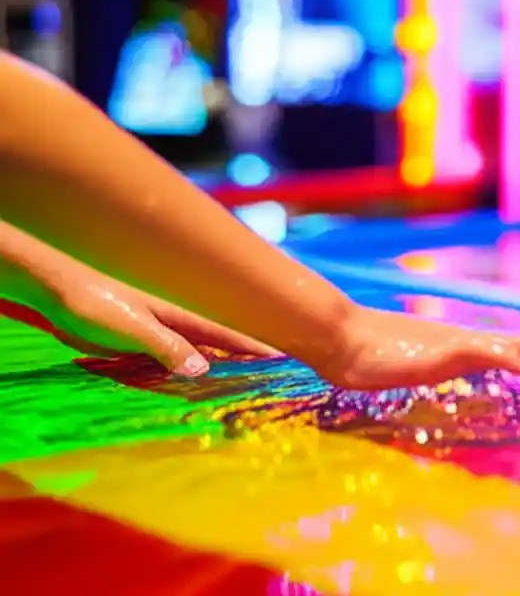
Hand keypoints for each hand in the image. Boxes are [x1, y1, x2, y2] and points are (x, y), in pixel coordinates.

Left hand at [43, 271, 278, 376]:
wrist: (57, 292)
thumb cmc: (94, 302)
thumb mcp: (132, 327)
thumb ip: (167, 347)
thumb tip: (204, 369)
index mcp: (185, 317)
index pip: (236, 335)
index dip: (264, 349)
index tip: (293, 362)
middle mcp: (181, 327)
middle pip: (226, 349)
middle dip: (252, 365)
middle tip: (279, 386)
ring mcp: (164, 337)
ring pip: (204, 359)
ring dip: (225, 375)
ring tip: (249, 396)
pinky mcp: (145, 349)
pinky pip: (178, 368)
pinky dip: (193, 380)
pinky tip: (200, 393)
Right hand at [315, 306, 519, 390]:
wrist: (343, 338)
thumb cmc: (377, 355)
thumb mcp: (422, 365)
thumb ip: (446, 365)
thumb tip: (459, 368)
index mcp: (471, 347)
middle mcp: (474, 341)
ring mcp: (461, 343)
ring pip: (518, 348)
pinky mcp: (443, 350)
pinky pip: (482, 354)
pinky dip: (508, 359)